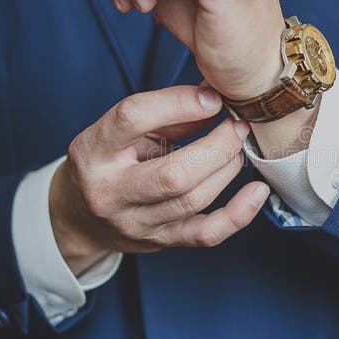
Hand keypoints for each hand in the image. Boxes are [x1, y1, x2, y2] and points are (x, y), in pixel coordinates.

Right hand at [49, 85, 269, 276]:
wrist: (80, 217)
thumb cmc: (109, 161)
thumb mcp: (123, 131)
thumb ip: (165, 113)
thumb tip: (215, 96)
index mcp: (93, 151)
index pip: (132, 118)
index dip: (179, 103)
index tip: (212, 97)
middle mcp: (109, 192)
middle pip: (173, 173)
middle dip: (217, 146)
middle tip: (238, 126)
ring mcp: (134, 223)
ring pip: (193, 200)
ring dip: (227, 169)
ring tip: (240, 147)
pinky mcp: (159, 242)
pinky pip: (205, 234)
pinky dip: (238, 214)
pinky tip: (257, 192)